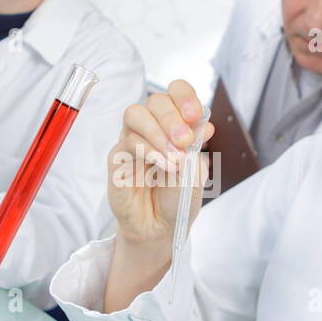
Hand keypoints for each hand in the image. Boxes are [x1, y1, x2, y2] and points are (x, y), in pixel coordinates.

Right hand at [107, 79, 214, 248]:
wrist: (161, 227)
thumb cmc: (177, 197)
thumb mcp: (195, 170)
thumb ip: (196, 145)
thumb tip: (204, 121)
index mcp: (175, 124)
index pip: (175, 93)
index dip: (184, 96)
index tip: (195, 113)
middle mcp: (152, 127)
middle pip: (155, 101)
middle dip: (172, 118)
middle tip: (186, 141)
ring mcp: (132, 141)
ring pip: (135, 115)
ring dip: (158, 133)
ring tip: (175, 158)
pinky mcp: (117, 159)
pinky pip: (127, 142)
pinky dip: (148, 150)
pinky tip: (163, 165)